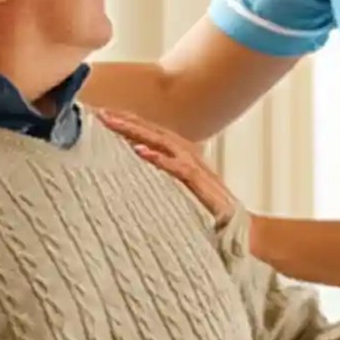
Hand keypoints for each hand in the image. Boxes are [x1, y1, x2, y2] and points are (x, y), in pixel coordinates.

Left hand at [97, 109, 237, 224]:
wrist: (238, 227)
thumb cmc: (207, 209)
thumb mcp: (179, 189)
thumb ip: (162, 176)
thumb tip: (136, 167)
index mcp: (181, 154)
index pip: (151, 133)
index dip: (129, 122)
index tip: (104, 114)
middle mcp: (188, 155)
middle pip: (153, 132)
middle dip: (127, 121)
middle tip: (101, 113)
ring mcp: (195, 167)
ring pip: (162, 142)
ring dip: (137, 131)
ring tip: (114, 124)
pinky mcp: (201, 184)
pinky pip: (178, 168)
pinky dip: (158, 158)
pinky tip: (140, 152)